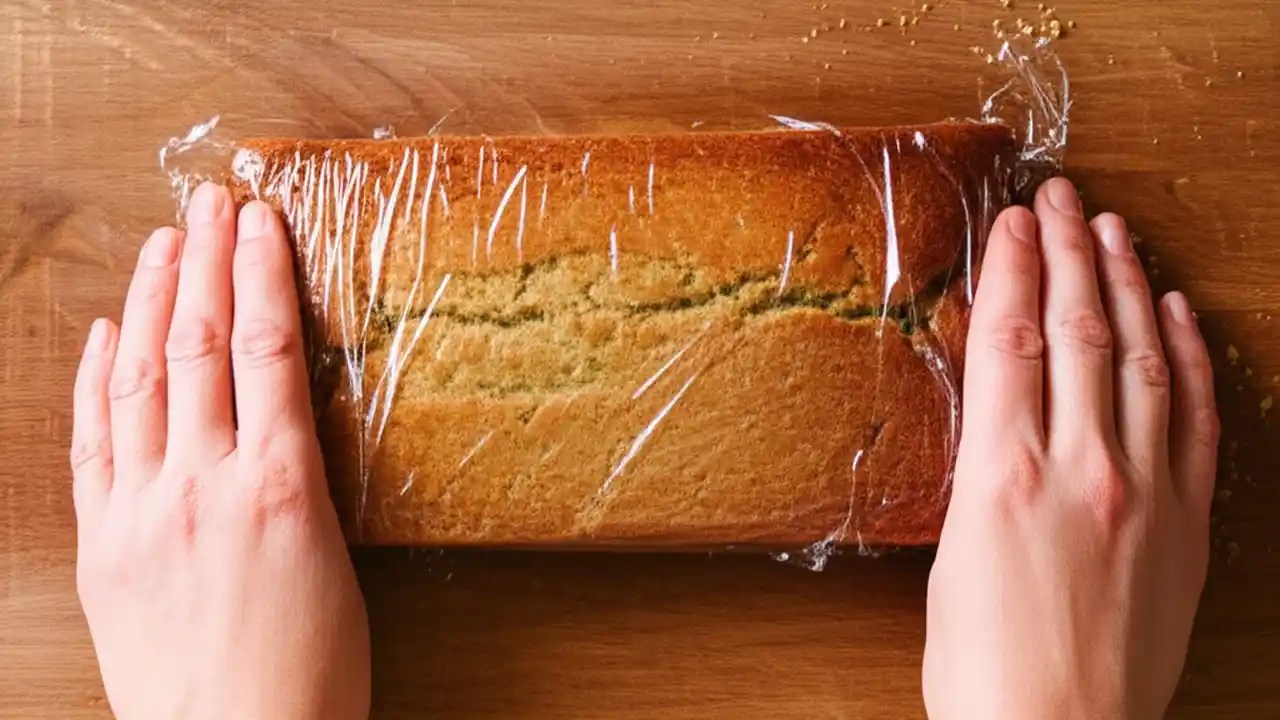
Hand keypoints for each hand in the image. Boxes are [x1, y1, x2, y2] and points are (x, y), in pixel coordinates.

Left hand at [70, 183, 370, 719]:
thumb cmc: (309, 677)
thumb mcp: (336, 566)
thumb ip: (301, 487)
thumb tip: (281, 425)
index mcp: (281, 488)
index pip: (265, 350)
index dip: (259, 274)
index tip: (259, 220)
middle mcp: (205, 485)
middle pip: (198, 346)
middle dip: (204, 263)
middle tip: (209, 203)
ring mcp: (143, 512)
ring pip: (140, 380)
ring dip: (149, 302)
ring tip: (161, 244)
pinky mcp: (102, 546)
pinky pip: (93, 444)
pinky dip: (97, 381)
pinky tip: (104, 336)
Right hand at [923, 178, 1218, 718]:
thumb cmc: (985, 670)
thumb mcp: (953, 555)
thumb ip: (985, 475)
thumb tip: (1004, 420)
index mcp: (1005, 476)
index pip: (1011, 340)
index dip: (1013, 269)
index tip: (1013, 222)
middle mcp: (1081, 468)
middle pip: (1078, 332)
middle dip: (1069, 252)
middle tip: (1064, 198)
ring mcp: (1144, 491)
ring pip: (1145, 360)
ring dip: (1130, 286)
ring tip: (1117, 233)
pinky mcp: (1187, 523)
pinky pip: (1198, 421)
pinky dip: (1192, 358)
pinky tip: (1179, 314)